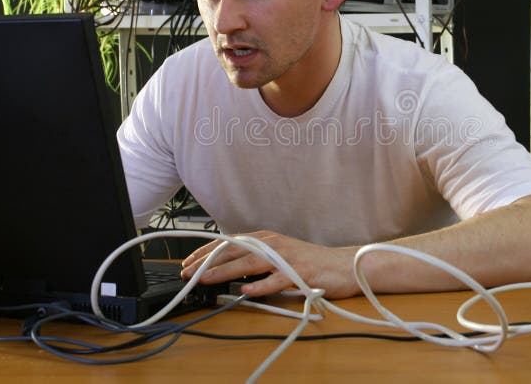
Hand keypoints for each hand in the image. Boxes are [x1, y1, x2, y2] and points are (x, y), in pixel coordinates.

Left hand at [180, 230, 359, 298]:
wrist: (343, 265)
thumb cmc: (310, 263)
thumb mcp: (279, 255)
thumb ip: (256, 258)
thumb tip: (227, 267)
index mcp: (267, 238)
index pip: (230, 243)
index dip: (207, 252)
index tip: (188, 262)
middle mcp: (274, 244)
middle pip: (236, 251)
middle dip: (208, 262)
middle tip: (187, 272)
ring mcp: (287, 258)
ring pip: (251, 263)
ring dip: (226, 272)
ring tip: (206, 279)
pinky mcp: (301, 272)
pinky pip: (277, 280)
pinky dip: (260, 286)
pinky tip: (246, 291)